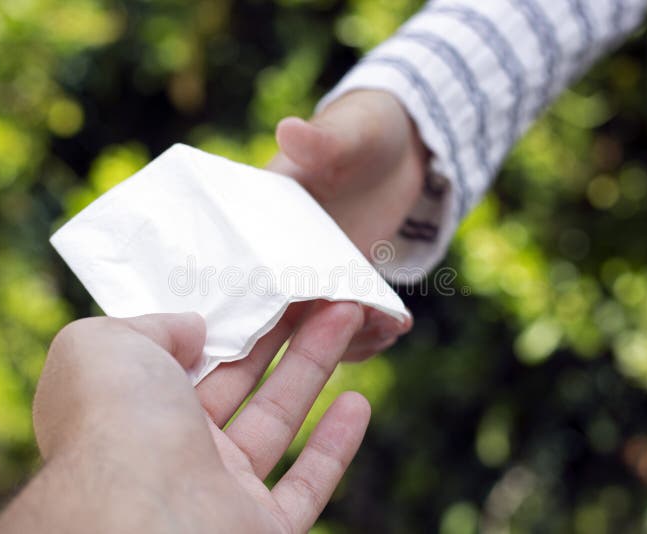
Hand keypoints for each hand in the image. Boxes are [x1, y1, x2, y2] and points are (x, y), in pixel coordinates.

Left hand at [0, 304, 369, 533]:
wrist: (145, 529)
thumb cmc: (115, 430)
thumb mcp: (102, 347)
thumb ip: (147, 326)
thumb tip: (195, 331)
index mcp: (133, 409)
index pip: (187, 357)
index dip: (230, 320)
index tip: (264, 287)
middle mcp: (174, 451)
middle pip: (240, 380)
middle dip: (282, 331)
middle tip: (318, 291)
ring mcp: (220, 491)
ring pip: (277, 421)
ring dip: (315, 365)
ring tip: (347, 316)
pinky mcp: (263, 529)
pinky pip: (306, 486)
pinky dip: (334, 446)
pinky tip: (357, 403)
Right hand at [268, 89, 425, 358]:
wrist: (405, 149)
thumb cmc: (364, 130)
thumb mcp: (347, 131)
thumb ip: (320, 140)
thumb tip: (288, 130)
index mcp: (260, 217)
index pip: (242, 264)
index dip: (252, 296)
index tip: (282, 313)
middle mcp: (280, 255)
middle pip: (274, 310)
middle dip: (302, 332)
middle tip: (340, 331)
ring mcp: (314, 275)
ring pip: (312, 327)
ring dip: (343, 338)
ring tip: (381, 329)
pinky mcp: (346, 286)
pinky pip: (348, 326)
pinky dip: (368, 334)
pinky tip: (394, 327)